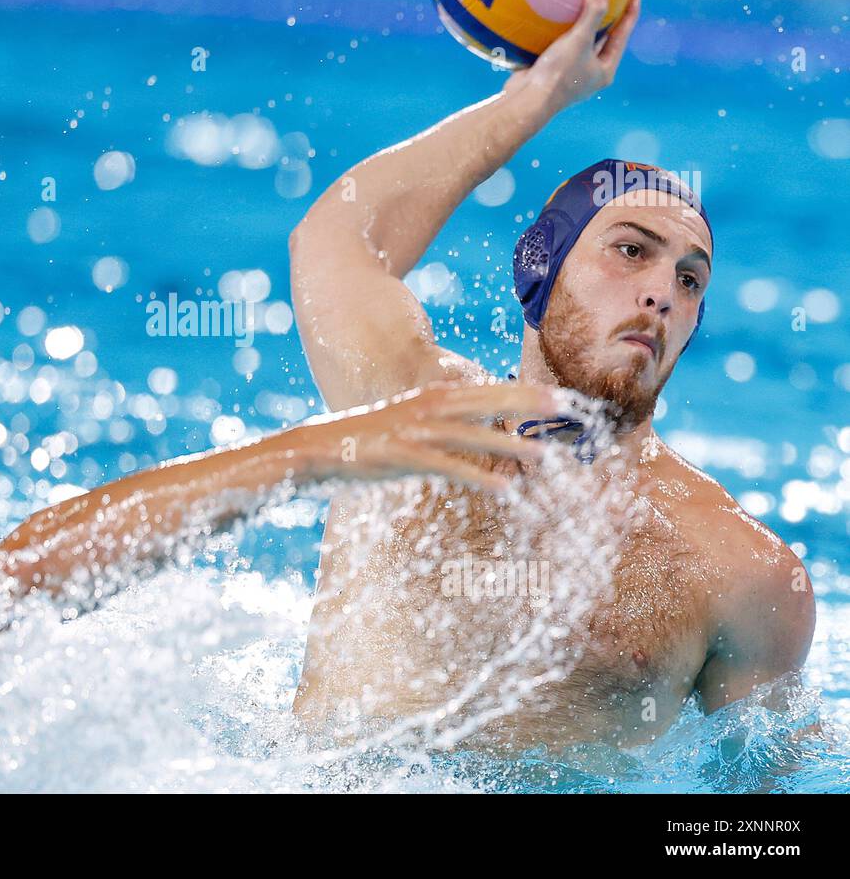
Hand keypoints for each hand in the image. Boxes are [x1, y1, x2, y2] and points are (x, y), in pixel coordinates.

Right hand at [295, 382, 577, 493]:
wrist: (313, 447)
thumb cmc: (363, 442)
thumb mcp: (406, 429)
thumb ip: (439, 432)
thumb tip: (470, 443)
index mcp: (428, 397)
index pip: (483, 391)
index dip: (520, 392)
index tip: (554, 395)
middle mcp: (425, 407)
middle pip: (484, 403)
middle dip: (525, 404)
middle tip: (566, 406)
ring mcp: (413, 430)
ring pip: (471, 433)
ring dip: (509, 444)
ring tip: (543, 454)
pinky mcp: (401, 455)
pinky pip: (446, 466)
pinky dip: (476, 475)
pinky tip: (503, 487)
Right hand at [504, 0, 640, 113]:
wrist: (526, 101)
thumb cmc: (558, 74)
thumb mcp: (580, 40)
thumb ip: (593, 11)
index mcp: (605, 70)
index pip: (623, 35)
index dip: (630, 13)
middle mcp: (590, 73)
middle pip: (604, 39)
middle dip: (606, 18)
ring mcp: (570, 74)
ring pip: (580, 43)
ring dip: (580, 24)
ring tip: (581, 1)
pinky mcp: (551, 72)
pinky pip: (559, 46)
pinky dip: (558, 31)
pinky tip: (553, 16)